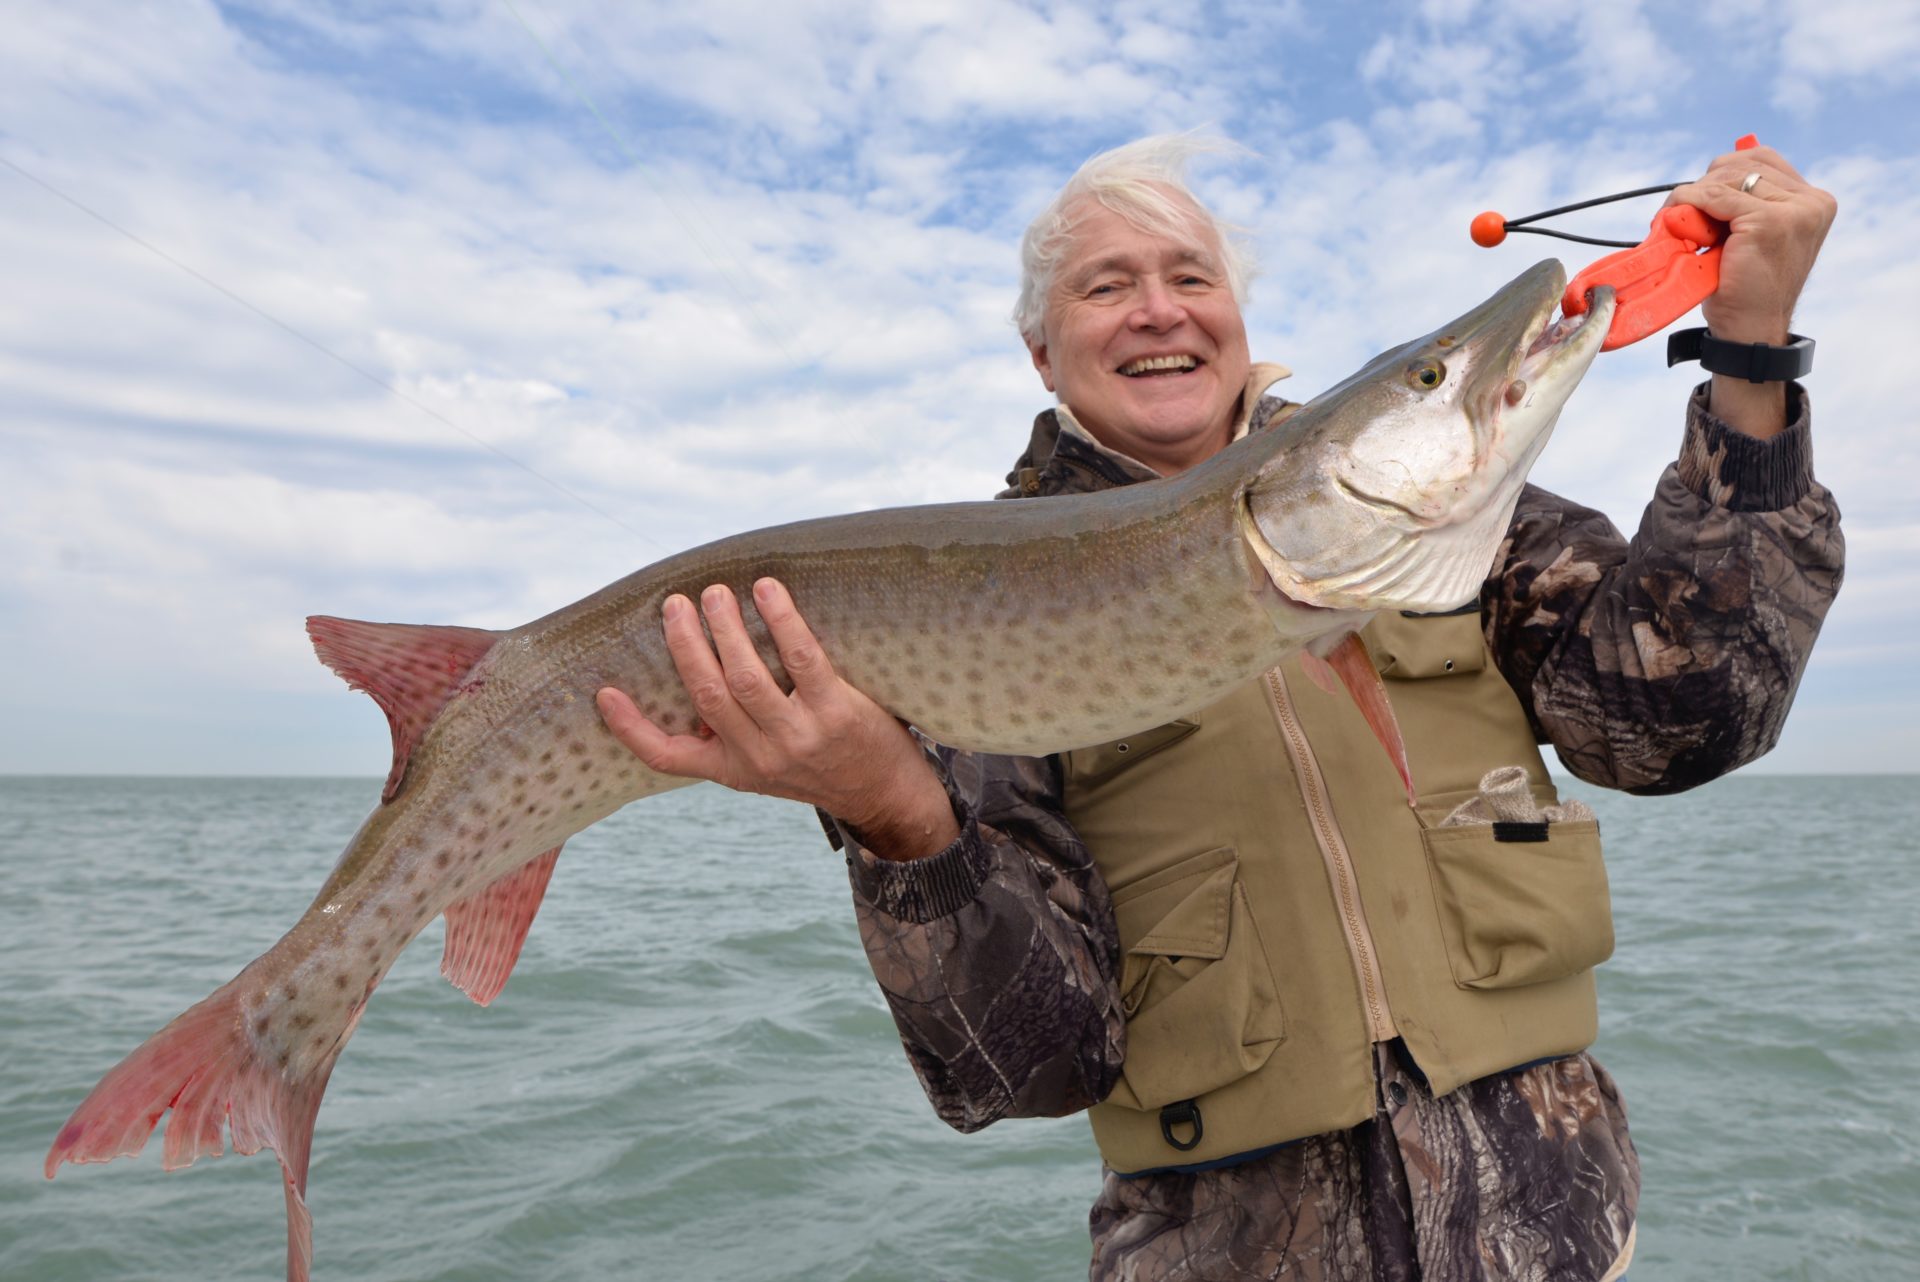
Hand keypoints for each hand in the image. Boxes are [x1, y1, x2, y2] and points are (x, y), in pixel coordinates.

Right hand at [595, 577, 958, 860]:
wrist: (884, 795)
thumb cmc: (821, 767)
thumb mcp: (766, 769)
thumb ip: (732, 735)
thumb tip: (698, 678)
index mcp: (733, 769)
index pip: (668, 757)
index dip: (631, 729)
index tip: (604, 694)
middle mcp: (759, 757)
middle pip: (707, 694)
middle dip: (685, 644)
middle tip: (676, 603)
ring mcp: (798, 737)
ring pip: (746, 676)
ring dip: (726, 629)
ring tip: (714, 593)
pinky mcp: (836, 713)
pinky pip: (800, 658)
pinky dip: (780, 620)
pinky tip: (767, 591)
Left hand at [1666, 144, 1835, 437]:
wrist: (1749, 331)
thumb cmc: (1745, 286)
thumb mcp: (1753, 234)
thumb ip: (1749, 198)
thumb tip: (1728, 156)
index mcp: (1814, 200)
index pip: (1760, 158)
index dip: (1720, 177)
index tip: (1700, 203)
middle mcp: (1812, 201)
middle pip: (1739, 164)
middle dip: (1704, 188)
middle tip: (1684, 220)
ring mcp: (1795, 210)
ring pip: (1724, 179)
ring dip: (1693, 200)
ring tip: (1686, 231)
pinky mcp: (1769, 221)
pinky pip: (1713, 197)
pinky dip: (1688, 207)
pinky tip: (1680, 228)